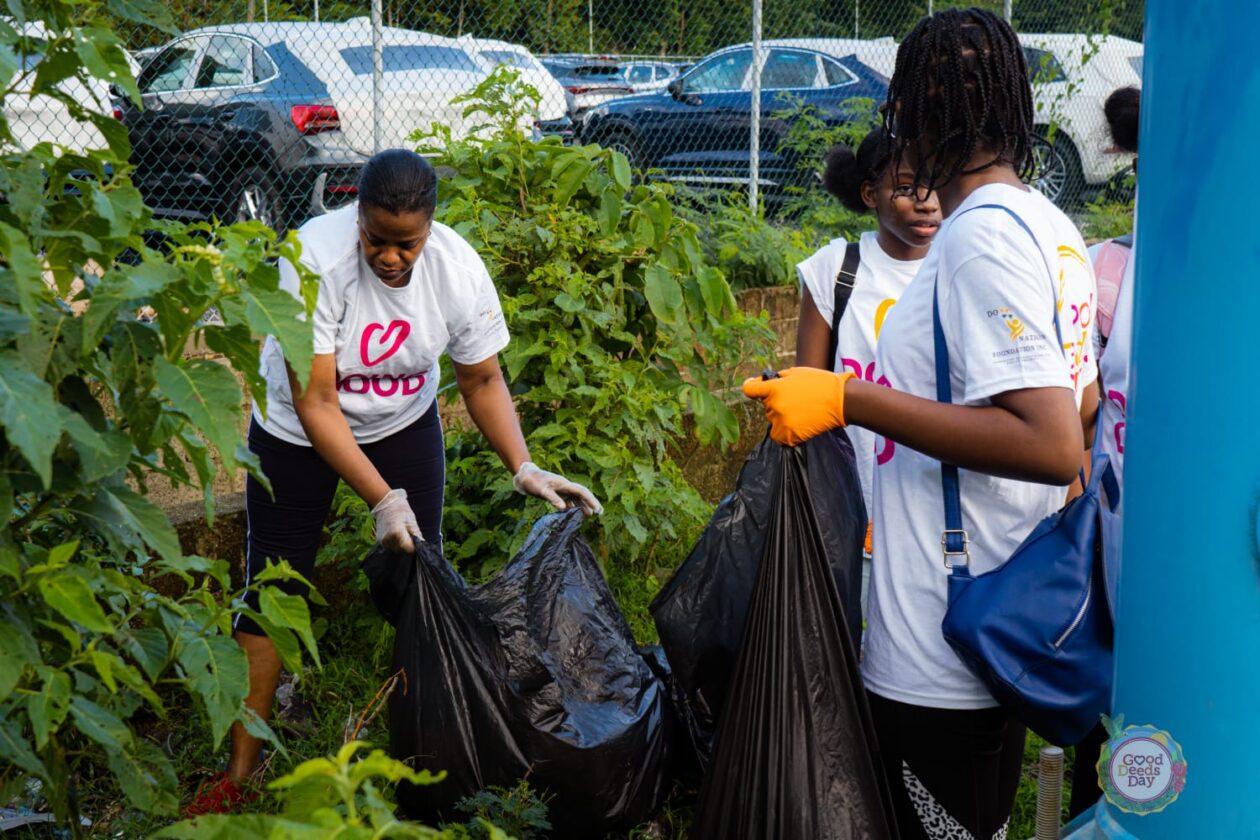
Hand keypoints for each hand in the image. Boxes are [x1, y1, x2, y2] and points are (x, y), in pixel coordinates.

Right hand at [371, 489, 421, 552]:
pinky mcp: (380, 541)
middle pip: (402, 550)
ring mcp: (383, 541)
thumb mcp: (411, 520)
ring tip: (403, 533)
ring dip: (401, 545)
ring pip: (397, 549)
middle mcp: (388, 538)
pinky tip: (397, 535)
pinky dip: (396, 543)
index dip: (414, 547)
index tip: (417, 543)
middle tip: (409, 535)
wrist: (385, 504)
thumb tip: (421, 545)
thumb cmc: (400, 510)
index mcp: (397, 532)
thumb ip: (416, 534)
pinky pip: (391, 547)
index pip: (408, 548)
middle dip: (408, 545)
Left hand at [513, 462, 602, 515]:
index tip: (597, 509)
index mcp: (564, 484)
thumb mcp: (541, 490)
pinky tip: (574, 514)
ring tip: (590, 515)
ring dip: (583, 506)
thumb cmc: (532, 481)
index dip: (590, 500)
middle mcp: (565, 487)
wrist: (524, 476)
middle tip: (600, 513)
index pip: (581, 491)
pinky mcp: (556, 494)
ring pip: (576, 498)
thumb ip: (552, 498)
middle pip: (582, 495)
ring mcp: (561, 490)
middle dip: (591, 503)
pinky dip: (573, 507)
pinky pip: (568, 501)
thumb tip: (563, 508)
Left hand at [741, 368, 855, 445]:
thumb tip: (762, 382)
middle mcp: (774, 405)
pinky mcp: (789, 436)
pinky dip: (785, 432)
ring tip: (800, 412)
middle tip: (795, 400)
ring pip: (773, 420)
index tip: (754, 387)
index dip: (751, 387)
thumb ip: (777, 378)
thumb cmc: (820, 383)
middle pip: (765, 406)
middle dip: (775, 402)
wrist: (840, 401)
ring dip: (781, 417)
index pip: (749, 389)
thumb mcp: (796, 372)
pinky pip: (779, 436)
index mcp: (774, 388)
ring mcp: (781, 422)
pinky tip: (798, 424)